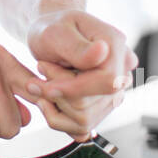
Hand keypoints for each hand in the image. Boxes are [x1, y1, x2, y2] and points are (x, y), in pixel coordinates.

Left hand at [24, 9, 137, 140]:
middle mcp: (121, 71)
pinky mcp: (102, 108)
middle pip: (93, 104)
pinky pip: (80, 128)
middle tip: (36, 77)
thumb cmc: (52, 29)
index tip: (47, 86)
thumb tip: (102, 54)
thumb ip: (77, 46)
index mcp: (115, 45)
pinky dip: (58, 118)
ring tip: (40, 84)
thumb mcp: (56, 31)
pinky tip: (47, 100)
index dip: (75, 88)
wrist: (51, 36)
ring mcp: (114, 92)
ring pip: (85, 119)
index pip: (107, 81)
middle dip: (58, 94)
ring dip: (55, 106)